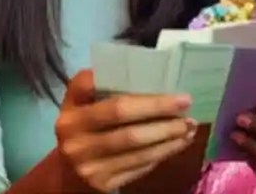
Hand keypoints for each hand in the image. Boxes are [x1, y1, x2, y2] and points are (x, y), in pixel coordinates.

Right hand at [54, 70, 198, 191]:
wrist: (66, 172)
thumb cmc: (81, 128)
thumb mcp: (79, 105)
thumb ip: (98, 88)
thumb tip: (144, 72)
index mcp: (70, 114)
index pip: (106, 99)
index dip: (144, 98)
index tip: (170, 86)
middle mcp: (75, 140)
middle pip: (124, 122)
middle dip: (158, 110)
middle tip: (185, 104)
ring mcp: (89, 165)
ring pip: (137, 148)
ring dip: (168, 136)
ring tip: (188, 126)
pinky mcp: (103, 183)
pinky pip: (140, 166)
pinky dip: (162, 153)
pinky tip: (176, 144)